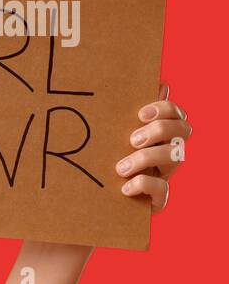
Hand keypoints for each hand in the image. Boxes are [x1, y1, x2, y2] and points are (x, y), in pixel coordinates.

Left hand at [115, 80, 189, 212]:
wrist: (101, 199)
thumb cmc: (109, 157)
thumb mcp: (115, 135)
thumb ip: (129, 113)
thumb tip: (157, 84)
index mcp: (160, 133)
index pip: (176, 113)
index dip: (164, 109)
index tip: (140, 114)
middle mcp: (169, 150)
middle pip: (183, 130)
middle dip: (159, 130)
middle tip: (132, 139)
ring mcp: (166, 173)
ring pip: (175, 157)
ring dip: (146, 158)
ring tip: (120, 167)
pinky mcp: (159, 197)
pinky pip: (163, 189)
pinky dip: (144, 185)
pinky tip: (125, 187)